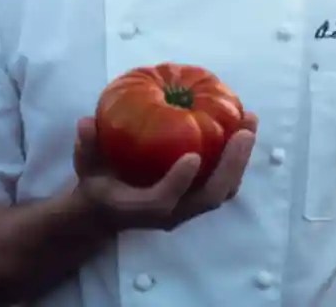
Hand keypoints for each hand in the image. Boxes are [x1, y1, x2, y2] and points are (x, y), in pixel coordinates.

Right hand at [71, 112, 257, 232]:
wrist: (107, 212)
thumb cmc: (99, 187)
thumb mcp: (85, 168)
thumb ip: (86, 147)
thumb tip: (86, 122)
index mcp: (139, 209)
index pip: (162, 203)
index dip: (178, 183)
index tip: (192, 156)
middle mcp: (169, 213)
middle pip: (208, 198)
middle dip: (230, 166)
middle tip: (244, 131)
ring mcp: (187, 207)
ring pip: (222, 191)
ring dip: (240, 159)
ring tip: (250, 121)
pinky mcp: (197, 198)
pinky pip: (223, 181)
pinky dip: (237, 157)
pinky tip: (243, 125)